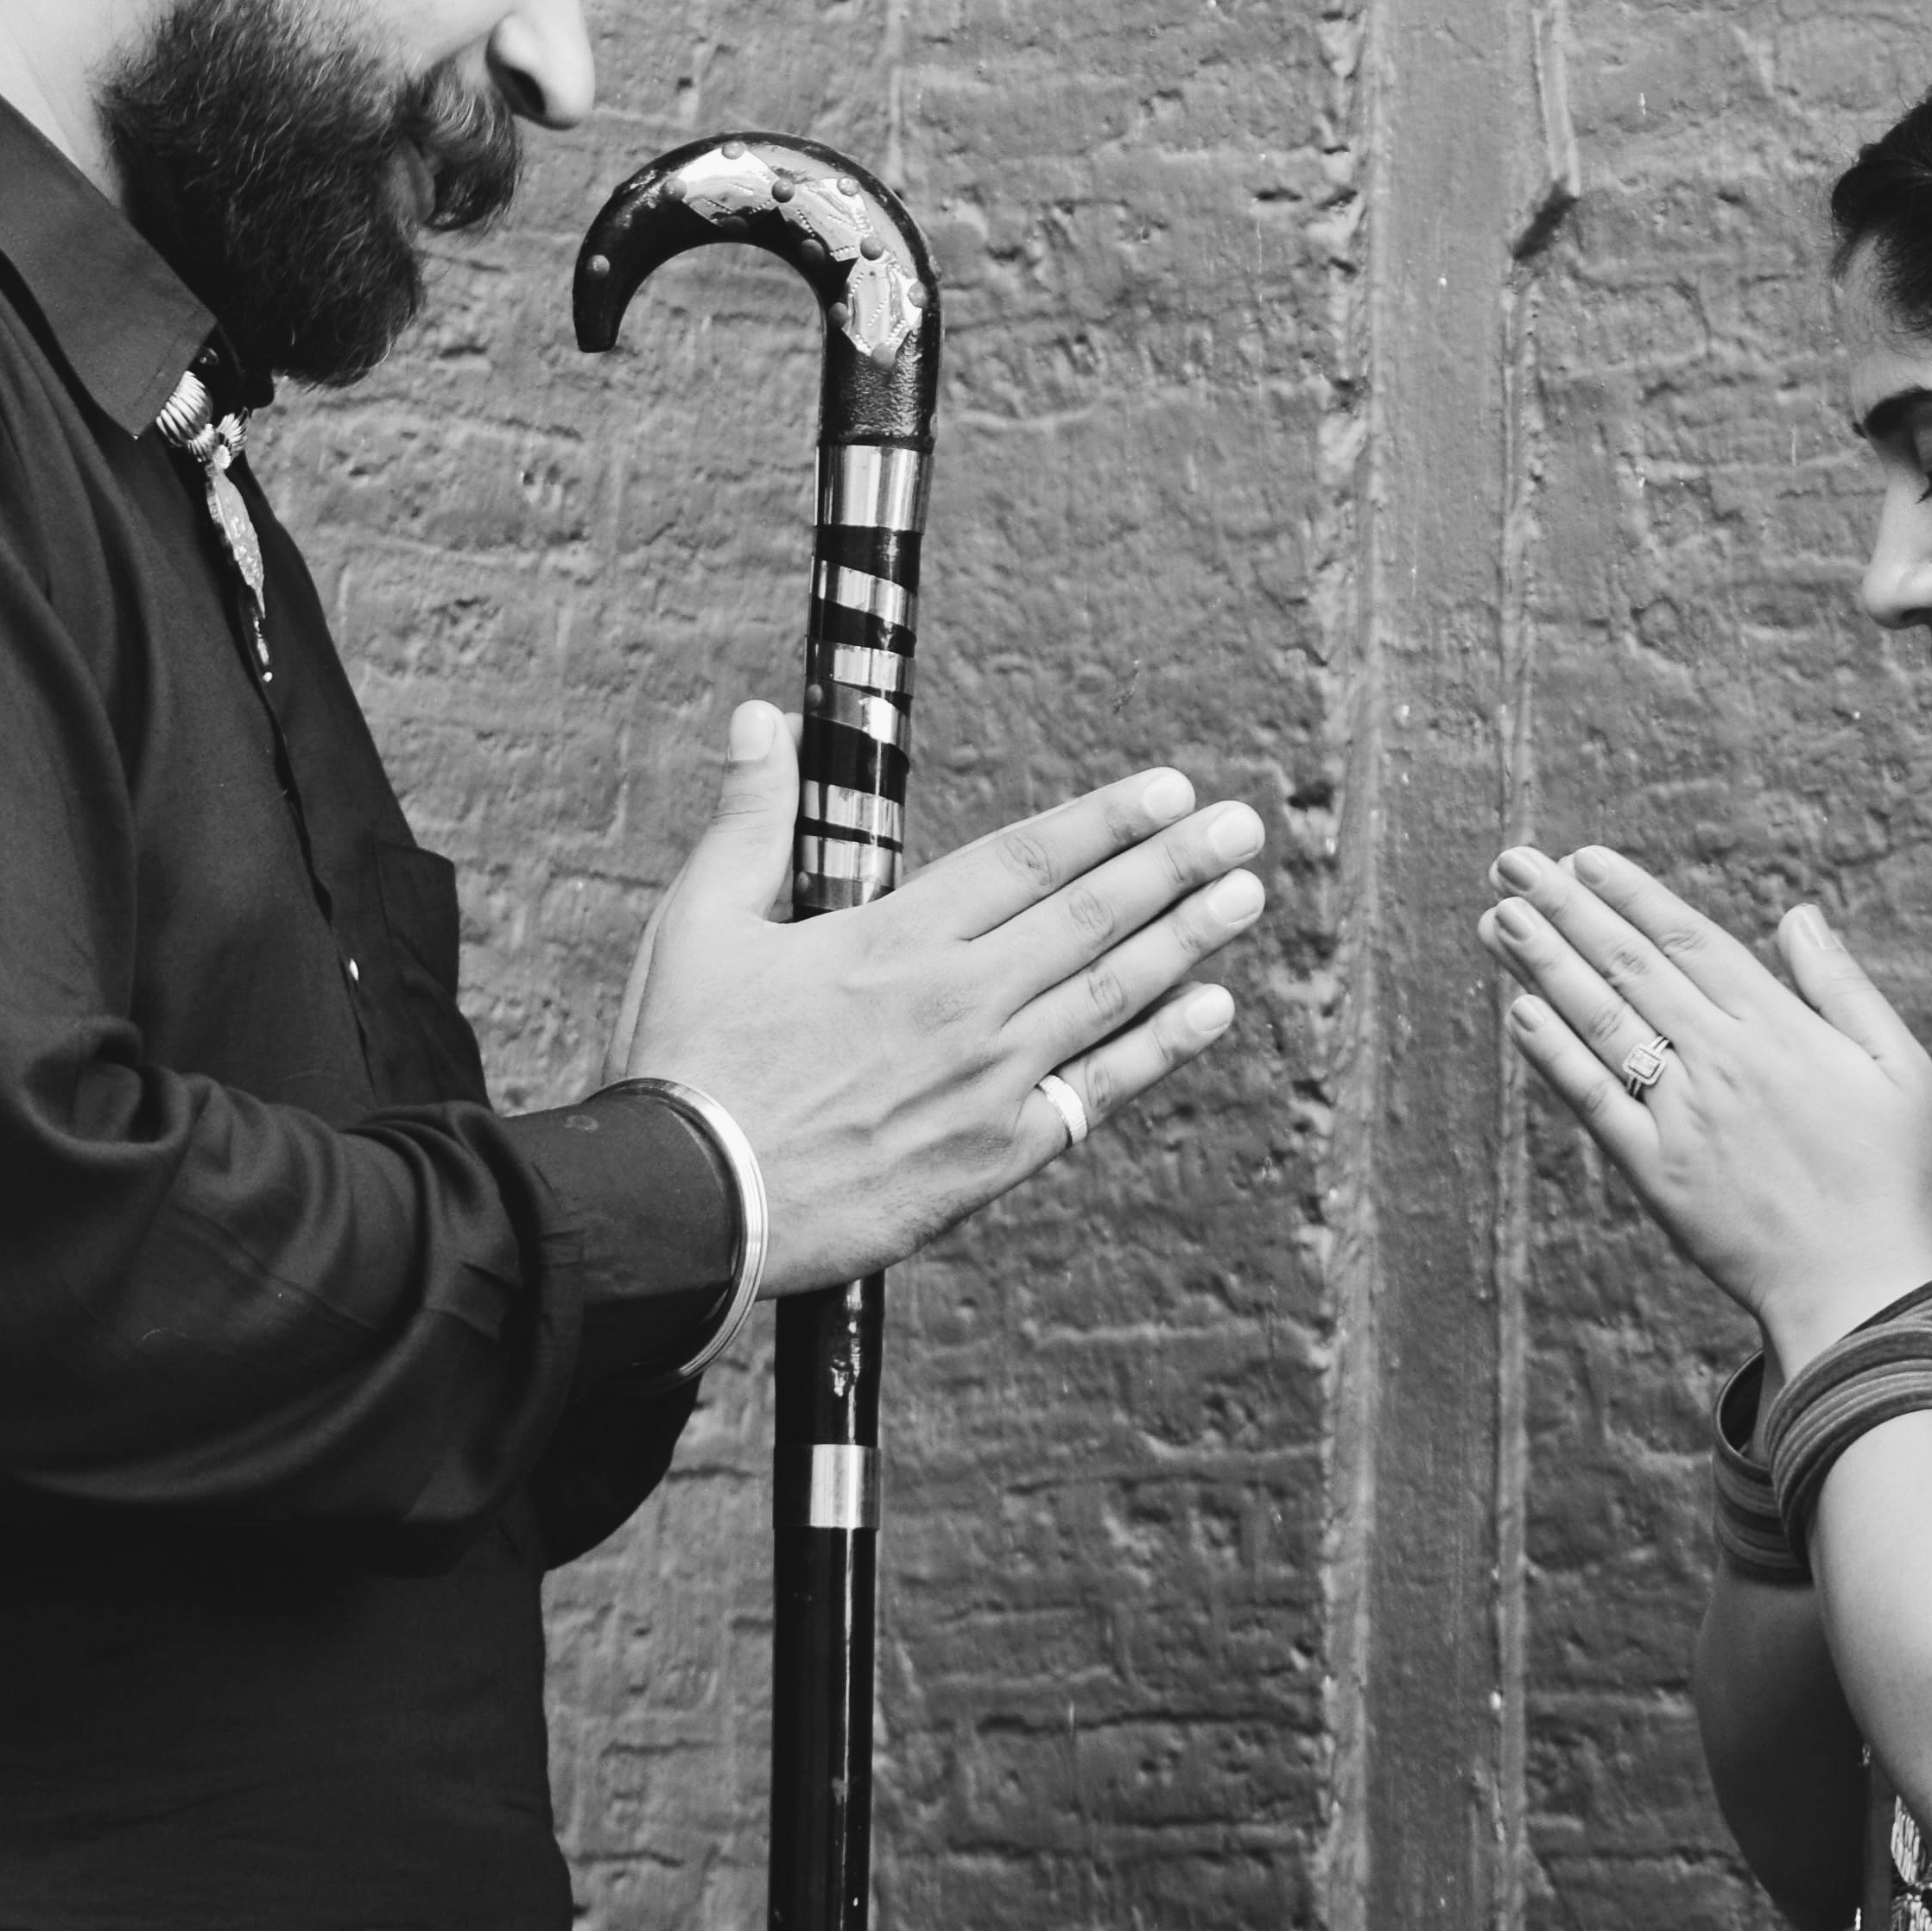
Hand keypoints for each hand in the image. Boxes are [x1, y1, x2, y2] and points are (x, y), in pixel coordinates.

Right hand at [620, 704, 1266, 1295]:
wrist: (686, 1210)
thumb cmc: (687, 1065)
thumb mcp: (701, 923)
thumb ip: (750, 820)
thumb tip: (758, 719)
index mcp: (894, 938)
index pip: (1028, 857)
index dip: (1106, 819)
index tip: (1169, 787)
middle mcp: (958, 1000)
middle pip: (1092, 915)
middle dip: (1175, 863)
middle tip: (1242, 827)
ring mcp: (985, 1081)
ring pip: (1111, 993)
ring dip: (1187, 939)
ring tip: (1245, 896)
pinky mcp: (992, 1156)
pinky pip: (1098, 1091)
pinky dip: (1162, 1048)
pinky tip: (1211, 1010)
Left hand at [1479, 844, 1931, 1364]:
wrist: (1862, 1294)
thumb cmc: (1894, 1180)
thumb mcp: (1899, 1068)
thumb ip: (1842, 987)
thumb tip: (1797, 916)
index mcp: (1779, 1029)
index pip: (1688, 940)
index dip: (1630, 895)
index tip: (1582, 859)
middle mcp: (1721, 1062)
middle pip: (1630, 968)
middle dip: (1566, 911)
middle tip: (1512, 864)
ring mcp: (1683, 1117)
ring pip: (1601, 1022)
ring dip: (1544, 965)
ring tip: (1497, 918)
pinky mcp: (1656, 1173)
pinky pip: (1595, 1100)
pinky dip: (1553, 1054)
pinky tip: (1518, 1012)